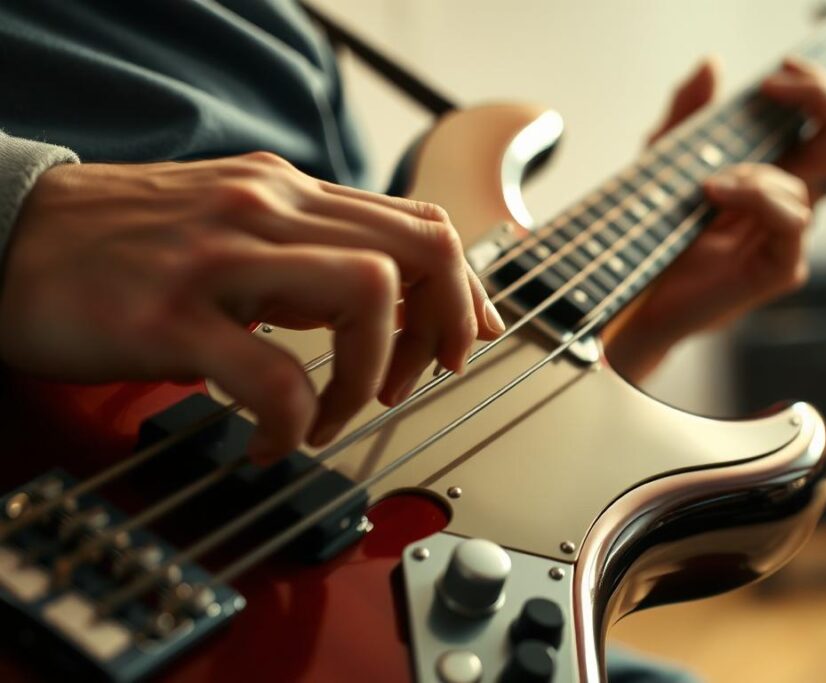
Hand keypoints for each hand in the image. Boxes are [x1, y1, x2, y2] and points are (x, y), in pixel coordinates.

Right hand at [0, 152, 504, 462]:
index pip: (419, 225)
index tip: (465, 338)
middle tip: (414, 382)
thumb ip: (303, 248)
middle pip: (418, 251)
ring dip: (371, 374)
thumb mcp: (230, 223)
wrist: (5, 235)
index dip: (463, 288)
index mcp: (286, 194)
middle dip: (443, 327)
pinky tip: (274, 444)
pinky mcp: (172, 315)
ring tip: (335, 415)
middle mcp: (267, 212)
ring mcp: (222, 260)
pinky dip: (294, 424)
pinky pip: (274, 376)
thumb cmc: (120, 243)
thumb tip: (382, 294)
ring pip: (366, 295)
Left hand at [604, 57, 825, 380]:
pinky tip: (715, 193)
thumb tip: (713, 63)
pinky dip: (758, 197)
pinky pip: (793, 221)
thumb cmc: (652, 230)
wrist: (633, 292)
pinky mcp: (780, 268)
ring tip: (707, 183)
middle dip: (822, 98)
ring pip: (814, 180)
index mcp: (775, 169)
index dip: (818, 87)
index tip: (781, 68)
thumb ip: (687, 112)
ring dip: (758, 168)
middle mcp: (790, 200)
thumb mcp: (662, 157)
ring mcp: (789, 236)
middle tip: (776, 83)